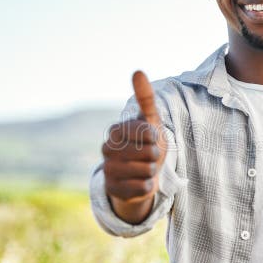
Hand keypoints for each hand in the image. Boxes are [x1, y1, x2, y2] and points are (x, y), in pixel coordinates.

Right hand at [102, 71, 166, 222]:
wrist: (141, 173)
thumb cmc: (147, 143)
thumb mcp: (150, 120)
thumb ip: (145, 98)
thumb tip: (137, 71)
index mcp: (115, 131)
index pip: (147, 132)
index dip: (156, 137)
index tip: (151, 138)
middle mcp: (106, 150)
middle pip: (148, 153)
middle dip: (155, 155)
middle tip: (148, 156)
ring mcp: (108, 171)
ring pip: (146, 171)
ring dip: (152, 171)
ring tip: (144, 168)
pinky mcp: (113, 191)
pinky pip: (142, 189)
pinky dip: (148, 186)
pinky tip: (140, 182)